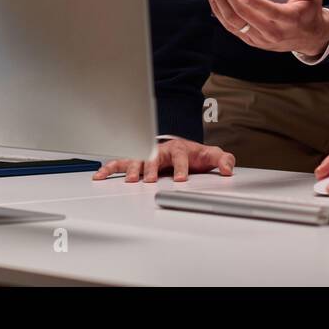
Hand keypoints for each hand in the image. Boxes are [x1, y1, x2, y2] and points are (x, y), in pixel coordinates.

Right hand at [92, 138, 234, 182]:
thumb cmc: (194, 154)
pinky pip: (121, 162)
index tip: (181, 179)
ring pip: (137, 158)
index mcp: (180, 148)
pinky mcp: (137, 159)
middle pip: (154, 156)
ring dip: (132, 169)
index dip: (181, 168)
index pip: (181, 156)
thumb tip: (228, 168)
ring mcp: (147, 154)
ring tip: (130, 180)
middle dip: (151, 167)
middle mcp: (161, 150)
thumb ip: (223, 160)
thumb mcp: (211, 155)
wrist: (181, 147)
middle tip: (149, 179)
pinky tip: (100, 175)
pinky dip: (110, 168)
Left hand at [208, 0, 328, 55]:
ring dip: (221, 3)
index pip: (270, 12)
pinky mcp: (251, 40)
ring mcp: (260, 39)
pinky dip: (220, 13)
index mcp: (289, 19)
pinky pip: (232, 28)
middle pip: (245, 16)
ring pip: (234, 22)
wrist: (309, 38)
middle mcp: (273, 32)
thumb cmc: (310, 11)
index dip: (255, 3)